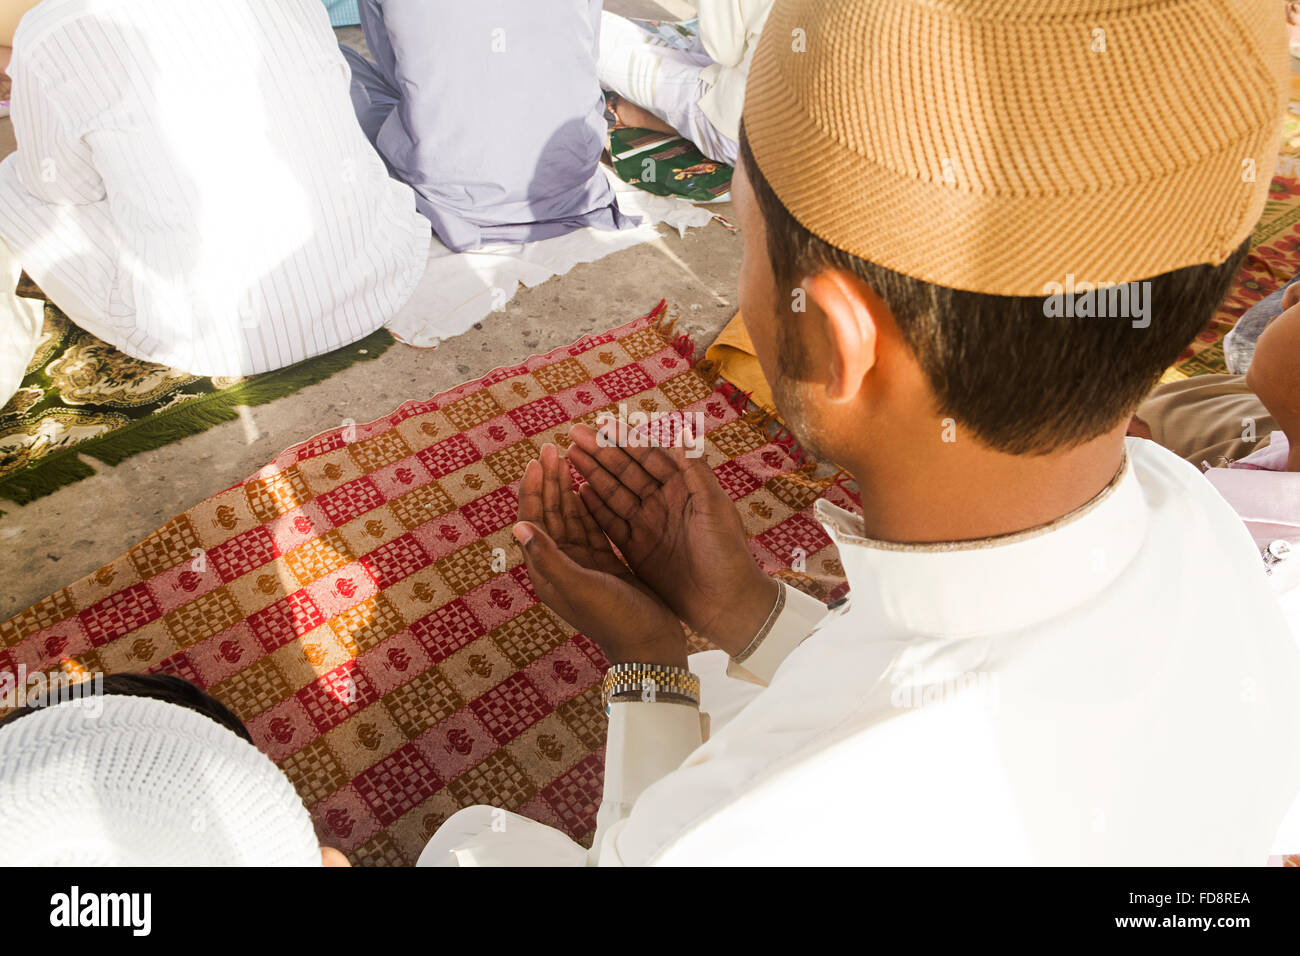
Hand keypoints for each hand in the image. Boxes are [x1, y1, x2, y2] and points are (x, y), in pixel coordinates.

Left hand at [513, 443, 687, 667]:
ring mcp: (582, 564)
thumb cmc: (615, 619)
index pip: (534, 520)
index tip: (539, 459)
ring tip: (567, 459)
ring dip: (566, 489)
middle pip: (550, 514)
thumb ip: (549, 557)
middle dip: (549, 481)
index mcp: (548, 571)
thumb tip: (518, 526)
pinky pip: (590, 528)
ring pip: (570, 518)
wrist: (650, 645)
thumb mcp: (580, 587)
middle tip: (552, 448)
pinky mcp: (604, 564)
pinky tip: (587, 486)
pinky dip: (587, 506)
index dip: (534, 489)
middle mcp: (561, 565)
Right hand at [566, 421, 779, 656]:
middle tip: (572, 435)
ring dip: (593, 475)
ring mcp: (649, 526)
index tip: (599, 425)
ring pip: (614, 494)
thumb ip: (696, 473)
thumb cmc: (728, 554)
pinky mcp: (637, 550)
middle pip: (626, 472)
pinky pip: (611, 525)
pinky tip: (576, 492)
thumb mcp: (715, 509)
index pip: (648, 457)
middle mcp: (663, 503)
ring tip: (568, 457)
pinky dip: (594, 509)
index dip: (623, 441)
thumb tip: (680, 434)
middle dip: (600, 452)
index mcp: (684, 488)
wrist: (726, 604)